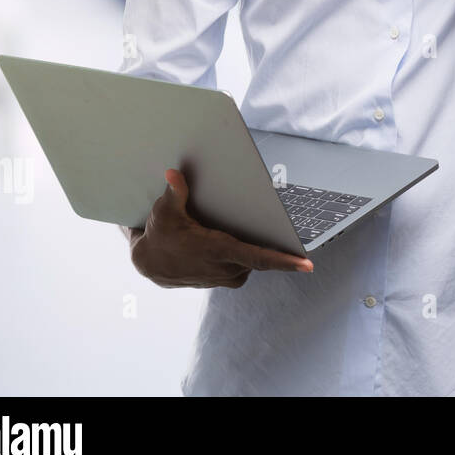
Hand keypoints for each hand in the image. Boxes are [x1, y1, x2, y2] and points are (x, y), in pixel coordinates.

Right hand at [128, 168, 313, 288]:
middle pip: (261, 256)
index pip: (258, 257)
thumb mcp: (164, 213)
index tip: (307, 264)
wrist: (148, 264)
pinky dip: (248, 256)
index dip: (284, 261)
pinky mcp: (224, 280)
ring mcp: (225, 277)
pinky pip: (246, 266)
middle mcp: (225, 268)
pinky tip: (243, 241)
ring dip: (255, 248)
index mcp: (218, 251)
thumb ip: (174, 194)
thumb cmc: (159, 235)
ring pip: (253, 261)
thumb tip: (173, 173)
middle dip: (273, 243)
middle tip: (284, 230)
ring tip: (257, 232)